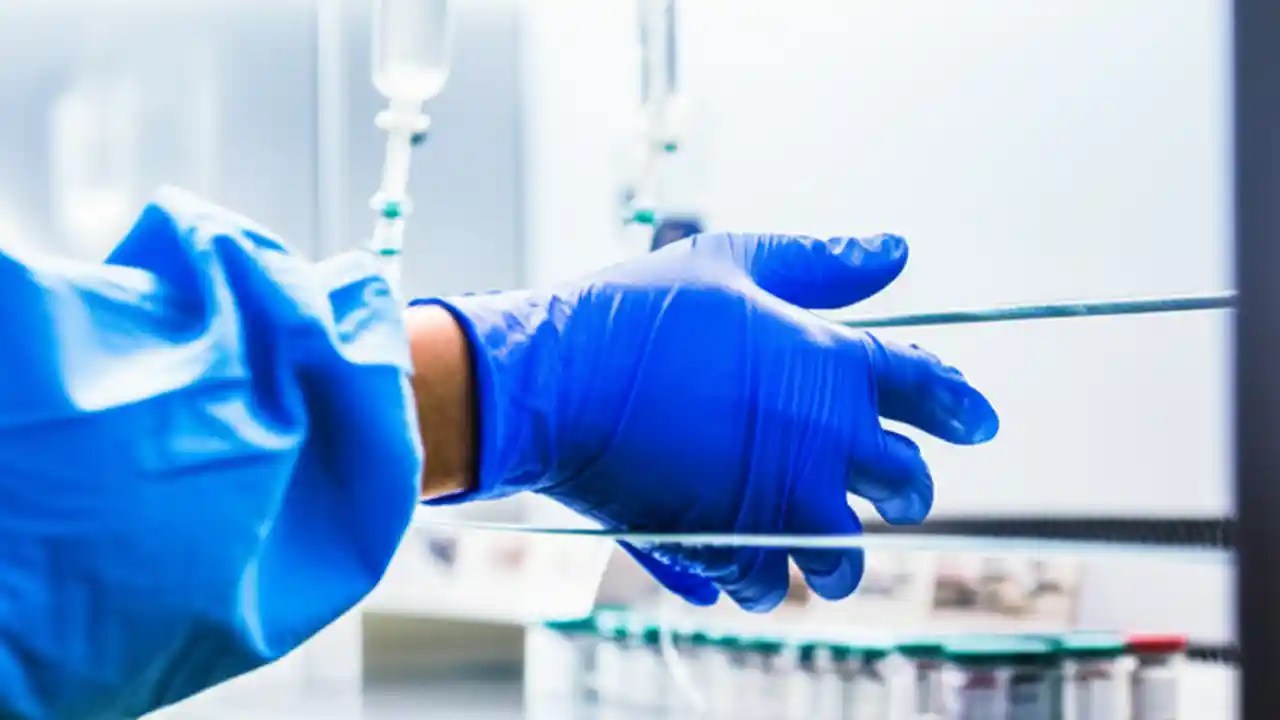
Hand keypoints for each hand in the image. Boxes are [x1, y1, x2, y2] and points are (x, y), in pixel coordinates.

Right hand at [422, 233, 997, 610]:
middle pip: (902, 483)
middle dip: (908, 487)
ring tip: (826, 549)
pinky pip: (763, 585)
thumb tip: (894, 251)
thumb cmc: (637, 313)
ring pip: (842, 556)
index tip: (978, 421)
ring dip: (840, 554)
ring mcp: (774, 505)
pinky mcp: (721, 548)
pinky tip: (750, 570)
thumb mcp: (730, 262)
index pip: (927, 390)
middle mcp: (820, 445)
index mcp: (829, 368)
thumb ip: (821, 264)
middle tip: (897, 491)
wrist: (555, 382)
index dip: (960, 403)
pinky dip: (761, 579)